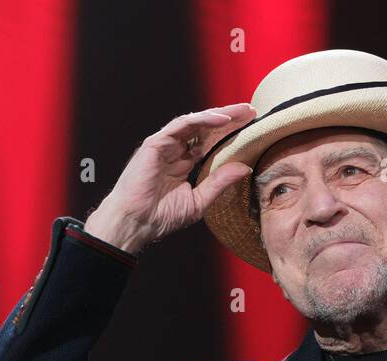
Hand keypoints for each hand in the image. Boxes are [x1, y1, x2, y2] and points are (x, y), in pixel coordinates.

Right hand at [84, 104, 255, 253]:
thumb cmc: (160, 216)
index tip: (251, 128)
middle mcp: (174, 151)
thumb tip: (245, 167)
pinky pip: (181, 125)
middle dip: (228, 118)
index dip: (229, 134)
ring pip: (194, 122)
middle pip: (205, 128)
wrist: (136, 223)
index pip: (210, 142)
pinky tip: (221, 119)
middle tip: (250, 112)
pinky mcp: (155, 143)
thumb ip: (219, 182)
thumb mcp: (199, 200)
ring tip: (240, 112)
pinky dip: (201, 120)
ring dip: (218, 114)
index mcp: (183, 164)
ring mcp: (164, 146)